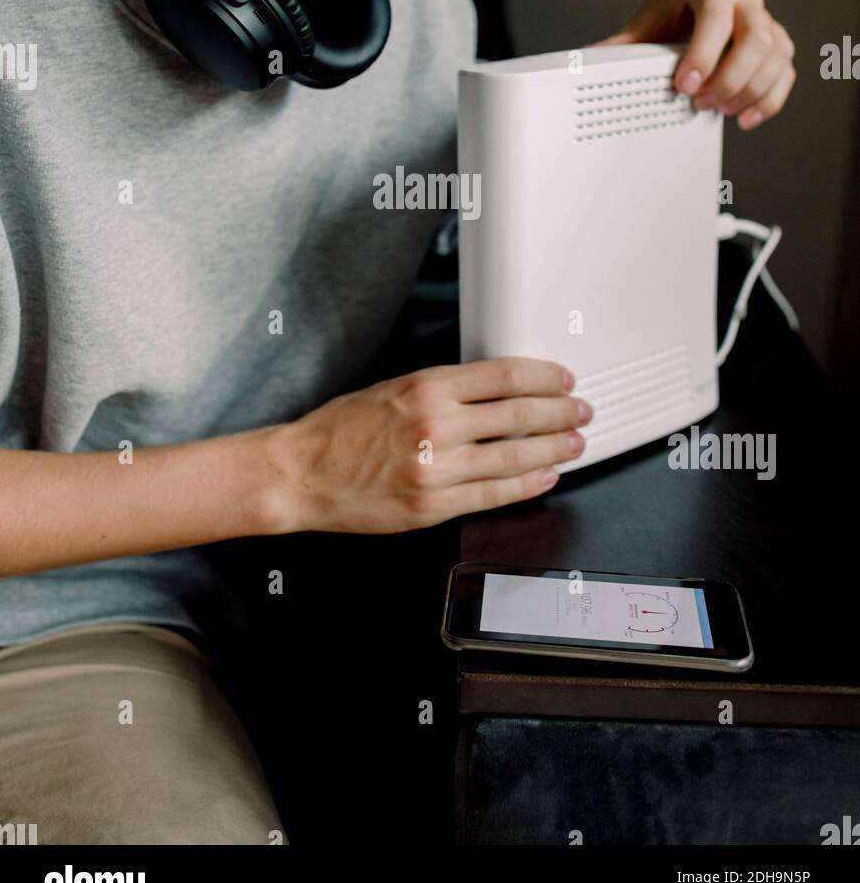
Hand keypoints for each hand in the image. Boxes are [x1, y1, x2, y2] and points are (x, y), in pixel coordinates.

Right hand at [256, 358, 591, 534]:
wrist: (301, 473)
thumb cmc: (339, 430)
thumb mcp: (392, 387)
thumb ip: (443, 389)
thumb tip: (496, 390)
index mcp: (426, 387)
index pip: (504, 376)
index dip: (544, 376)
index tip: (563, 379)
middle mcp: (435, 424)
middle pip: (519, 414)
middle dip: (560, 412)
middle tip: (581, 411)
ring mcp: (436, 468)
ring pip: (513, 456)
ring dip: (553, 449)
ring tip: (574, 443)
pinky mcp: (432, 505)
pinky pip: (493, 495)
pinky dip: (526, 484)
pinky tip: (545, 476)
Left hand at [597, 0, 795, 129]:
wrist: (690, 8)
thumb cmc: (669, 14)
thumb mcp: (644, 24)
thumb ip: (619, 47)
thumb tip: (581, 65)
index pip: (716, 14)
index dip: (704, 52)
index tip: (684, 85)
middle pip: (755, 37)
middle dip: (728, 77)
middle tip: (700, 102)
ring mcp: (765, 21)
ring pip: (775, 55)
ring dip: (749, 90)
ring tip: (718, 110)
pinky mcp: (776, 46)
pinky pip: (785, 73)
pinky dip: (769, 100)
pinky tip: (744, 119)